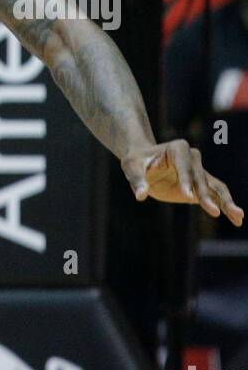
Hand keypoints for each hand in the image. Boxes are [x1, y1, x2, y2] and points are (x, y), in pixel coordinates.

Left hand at [122, 140, 243, 226]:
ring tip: (238, 216)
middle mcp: (192, 158)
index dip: (186, 180)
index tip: (188, 196)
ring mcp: (199, 172)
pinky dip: (225, 207)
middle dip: (207, 195)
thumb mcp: (131, 166)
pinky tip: (237, 220)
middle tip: (213, 212)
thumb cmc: (136, 160)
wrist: (144, 160)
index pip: (184, 165)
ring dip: (226, 202)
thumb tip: (140, 195)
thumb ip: (137, 180)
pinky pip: (216, 196)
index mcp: (177, 149)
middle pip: (202, 178)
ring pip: (215, 187)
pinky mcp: (200, 186)